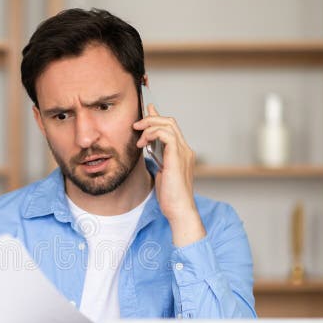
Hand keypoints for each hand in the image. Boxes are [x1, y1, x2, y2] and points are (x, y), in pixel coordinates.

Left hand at [133, 104, 205, 246]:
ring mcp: (183, 152)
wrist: (179, 210)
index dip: (158, 118)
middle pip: (170, 122)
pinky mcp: (177, 157)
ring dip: (150, 125)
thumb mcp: (161, 172)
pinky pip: (166, 135)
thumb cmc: (170, 196)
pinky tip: (143, 142)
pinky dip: (153, 133)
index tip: (146, 112)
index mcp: (182, 153)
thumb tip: (148, 148)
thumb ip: (158, 159)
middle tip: (136, 125)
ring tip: (138, 134)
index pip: (171, 128)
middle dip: (151, 119)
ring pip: (168, 124)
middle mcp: (185, 150)